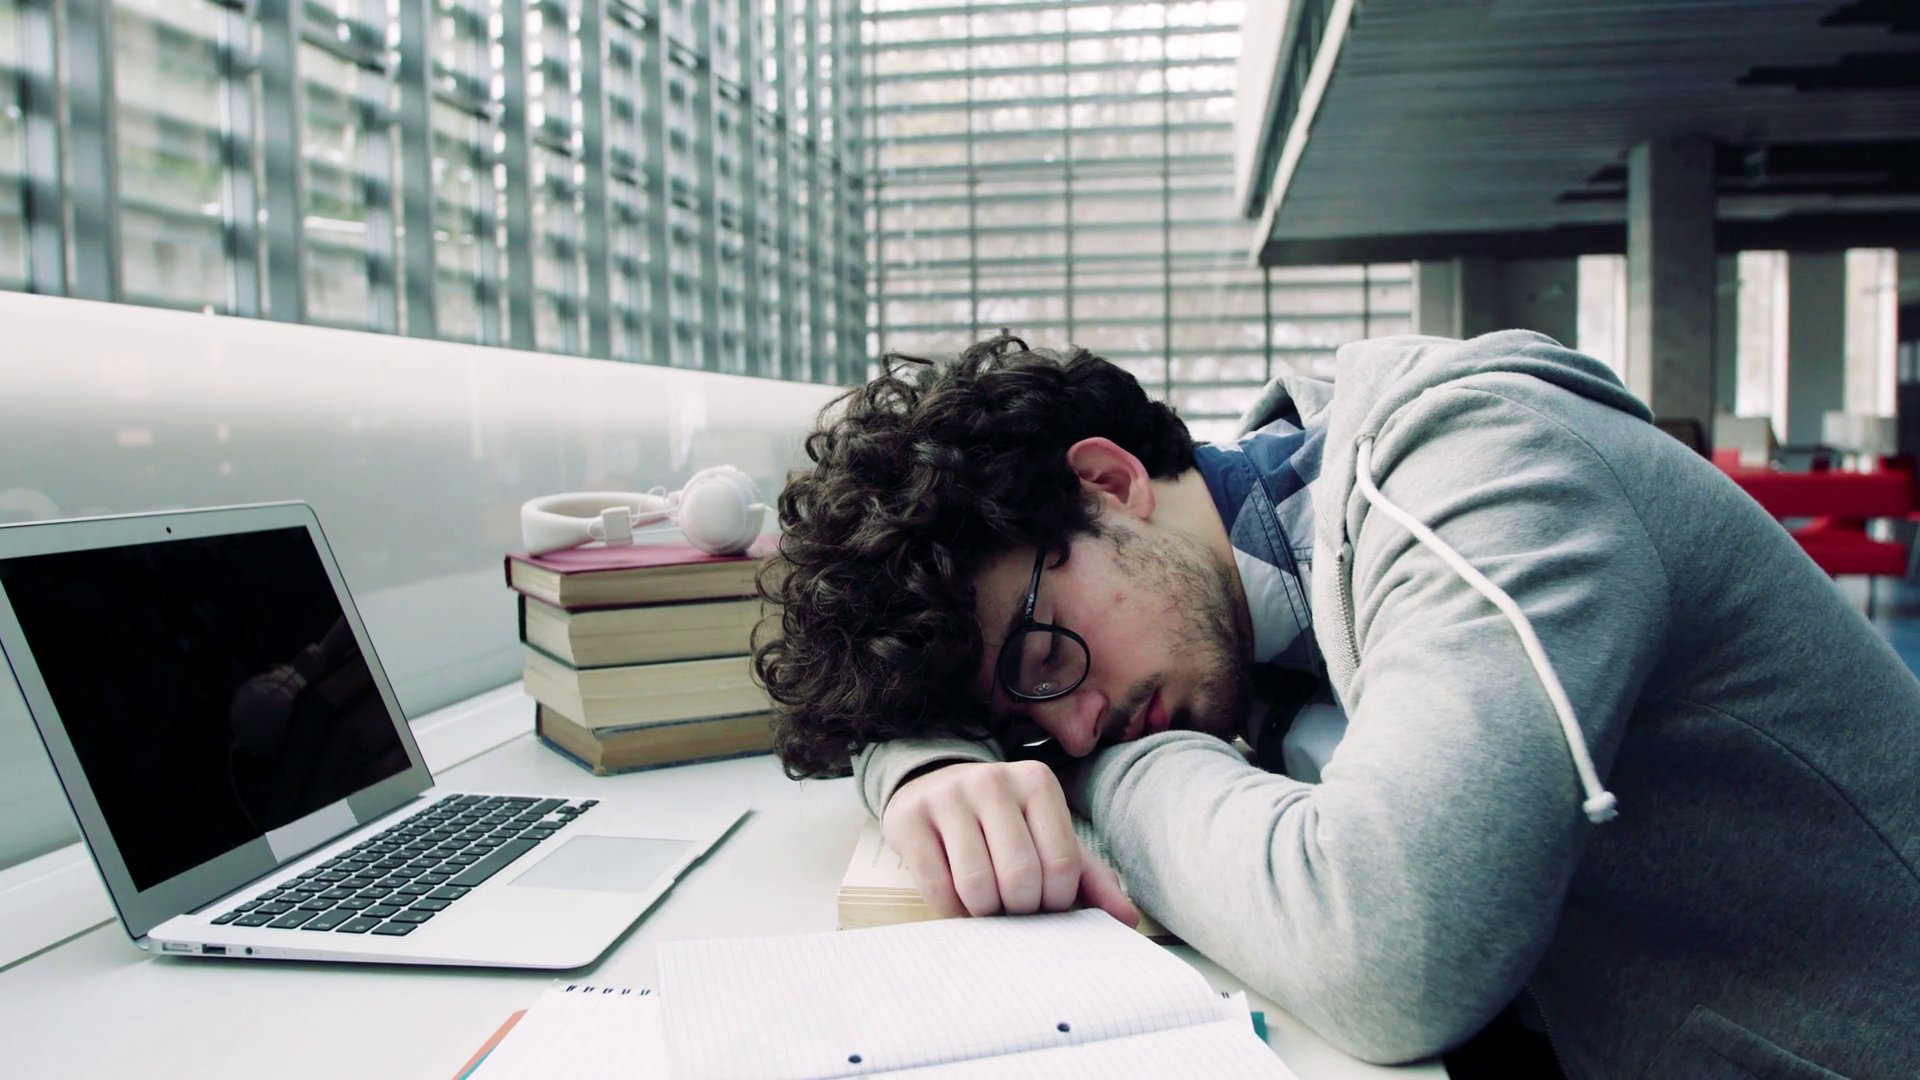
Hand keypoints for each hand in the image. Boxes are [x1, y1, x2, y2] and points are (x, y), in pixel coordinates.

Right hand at [881, 760, 1139, 926]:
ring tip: (988, 906)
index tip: (1046, 903)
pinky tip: (959, 901)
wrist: (933, 787)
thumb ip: (1089, 875)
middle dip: (1021, 910)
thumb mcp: (1047, 837)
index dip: (1057, 900)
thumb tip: (1126, 919)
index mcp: (1037, 781)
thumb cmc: (1003, 823)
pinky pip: (938, 888)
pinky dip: (953, 911)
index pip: (1062, 863)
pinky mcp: (909, 818)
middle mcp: (993, 780)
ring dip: (986, 914)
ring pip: (977, 885)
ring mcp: (947, 796)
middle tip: (1015, 909)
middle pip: (1020, 876)